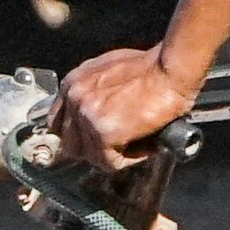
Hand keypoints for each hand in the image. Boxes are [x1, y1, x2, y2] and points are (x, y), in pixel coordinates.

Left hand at [55, 44, 196, 168]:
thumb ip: (94, 90)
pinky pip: (110, 162)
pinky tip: (145, 146)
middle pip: (71, 144)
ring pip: (91, 156)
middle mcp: (74, 99)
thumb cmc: (151, 67)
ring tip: (136, 143)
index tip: (95, 138)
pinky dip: (129, 159)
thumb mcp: (109, 70)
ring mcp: (86, 117)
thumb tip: (98, 110)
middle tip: (119, 144)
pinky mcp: (103, 133)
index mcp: (72, 83)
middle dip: (94, 148)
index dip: (79, 134)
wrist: (170, 70)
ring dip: (113, 154)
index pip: (58, 123)